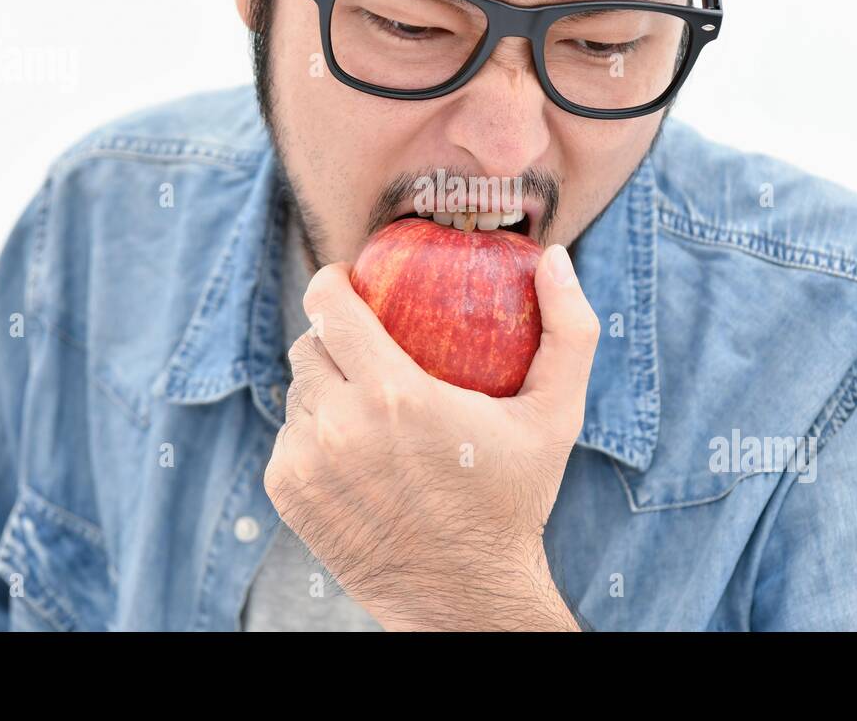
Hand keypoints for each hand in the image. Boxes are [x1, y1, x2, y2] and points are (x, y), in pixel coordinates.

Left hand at [263, 243, 598, 630]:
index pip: (330, 305)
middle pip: (308, 346)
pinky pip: (287, 439)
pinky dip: (313, 435)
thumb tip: (556, 259)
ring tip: (368, 405)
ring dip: (325, 388)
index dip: (333, 282)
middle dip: (334, 338)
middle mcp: (340, 427)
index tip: (350, 282)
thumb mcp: (556, 416)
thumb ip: (569, 331)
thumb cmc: (513, 500)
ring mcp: (306, 464)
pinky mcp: (287, 496)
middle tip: (370, 351)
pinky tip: (354, 451)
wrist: (468, 597)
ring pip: (297, 393)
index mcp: (395, 395)